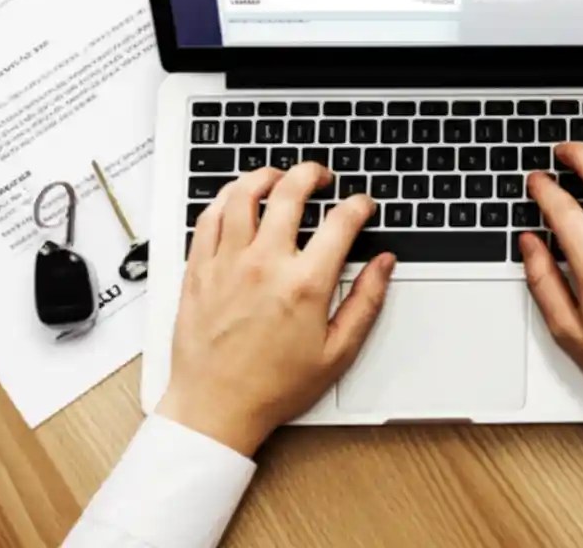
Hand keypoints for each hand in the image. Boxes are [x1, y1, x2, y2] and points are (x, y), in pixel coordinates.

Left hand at [157, 164, 395, 455]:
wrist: (216, 408)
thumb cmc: (273, 387)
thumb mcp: (338, 352)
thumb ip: (366, 301)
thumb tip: (383, 265)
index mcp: (304, 285)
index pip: (340, 222)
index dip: (359, 204)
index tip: (362, 204)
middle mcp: (264, 265)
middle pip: (290, 192)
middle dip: (312, 174)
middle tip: (321, 176)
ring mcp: (227, 263)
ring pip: (243, 194)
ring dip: (266, 176)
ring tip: (279, 177)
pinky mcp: (198, 269)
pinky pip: (208, 217)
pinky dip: (226, 198)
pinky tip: (237, 199)